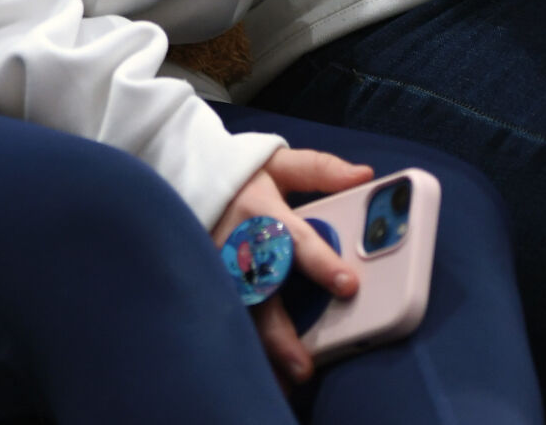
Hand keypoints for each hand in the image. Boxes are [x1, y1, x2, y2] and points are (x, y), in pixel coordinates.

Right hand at [212, 147, 372, 386]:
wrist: (181, 174)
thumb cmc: (239, 176)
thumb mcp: (276, 163)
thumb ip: (320, 170)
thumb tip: (364, 175)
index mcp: (261, 209)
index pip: (296, 239)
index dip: (322, 263)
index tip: (348, 284)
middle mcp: (238, 243)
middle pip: (262, 290)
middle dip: (281, 330)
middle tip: (304, 365)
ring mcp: (218, 267)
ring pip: (240, 313)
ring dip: (261, 350)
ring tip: (284, 383)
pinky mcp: (206, 281)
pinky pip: (226, 317)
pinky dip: (242, 349)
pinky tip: (261, 377)